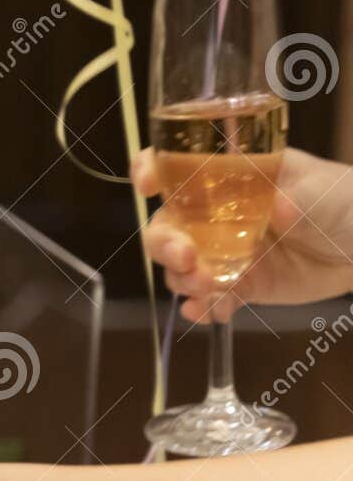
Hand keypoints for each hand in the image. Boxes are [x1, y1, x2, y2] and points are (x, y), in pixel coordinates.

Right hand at [135, 147, 352, 322]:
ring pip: (181, 265)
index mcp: (230, 175)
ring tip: (205, 289)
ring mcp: (226, 250)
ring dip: (182, 279)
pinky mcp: (242, 284)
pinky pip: (211, 297)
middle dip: (164, 243)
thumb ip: (298, 200)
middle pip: (168, 224)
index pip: (177, 165)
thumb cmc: (347, 200)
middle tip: (184, 258)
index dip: (152, 170)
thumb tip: (277, 208)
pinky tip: (209, 314)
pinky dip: (203, 307)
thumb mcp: (322, 190)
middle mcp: (217, 212)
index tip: (148, 185)